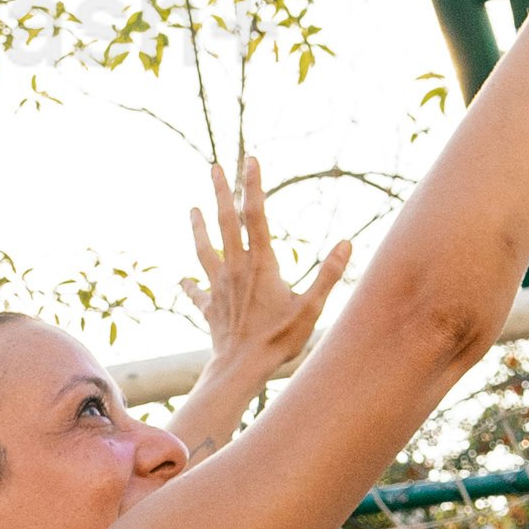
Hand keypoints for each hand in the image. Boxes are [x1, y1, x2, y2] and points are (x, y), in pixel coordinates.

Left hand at [178, 145, 347, 425]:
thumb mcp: (311, 308)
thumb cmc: (278, 340)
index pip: (256, 214)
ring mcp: (219, 286)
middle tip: (215, 166)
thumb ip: (329, 275)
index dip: (252, 185)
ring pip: (205, 249)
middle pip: (225, 222)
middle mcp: (236, 268)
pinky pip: (197, 291)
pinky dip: (189, 284)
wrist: (240, 368)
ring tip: (191, 208)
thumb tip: (346, 243)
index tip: (249, 159)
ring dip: (198, 227)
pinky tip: (181, 280)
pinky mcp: (209, 307)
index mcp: (261, 263)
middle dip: (220, 192)